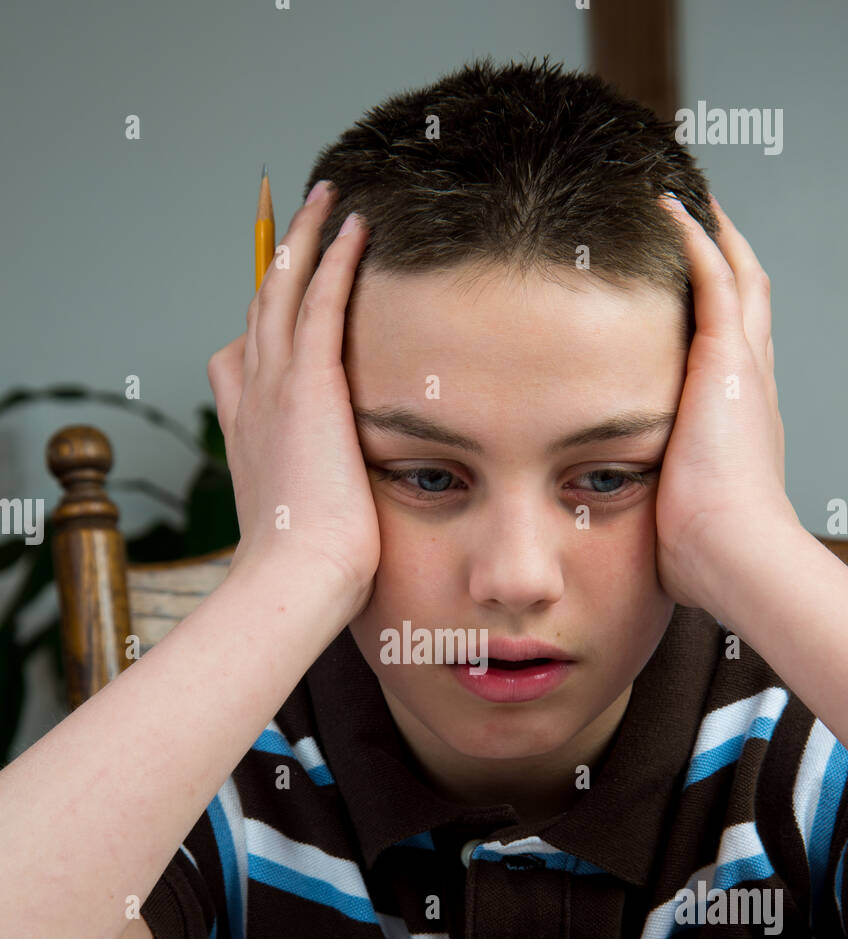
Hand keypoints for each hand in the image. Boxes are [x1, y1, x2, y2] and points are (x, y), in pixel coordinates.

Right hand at [207, 186, 380, 614]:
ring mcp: (273, 389)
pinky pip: (321, 302)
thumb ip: (317, 495)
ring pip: (283, 291)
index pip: (243, 358)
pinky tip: (354, 225)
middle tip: (302, 219)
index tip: (280, 293)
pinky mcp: (308, 386)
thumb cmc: (309, 570)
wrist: (296, 580)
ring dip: (304, 239)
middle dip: (280, 261)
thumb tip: (339, 500)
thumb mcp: (304, 524)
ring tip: (327, 200)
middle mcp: (250, 400)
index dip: (262, 320)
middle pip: (261, 310)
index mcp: (247, 432)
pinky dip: (333, 258)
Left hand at [653, 193, 799, 610]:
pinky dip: (697, 239)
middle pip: (747, 300)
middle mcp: (751, 385)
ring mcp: (743, 369)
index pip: (733, 347)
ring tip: (684, 194)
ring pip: (737, 278)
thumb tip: (605, 513)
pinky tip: (673, 206)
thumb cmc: (700, 551)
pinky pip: (715, 279)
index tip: (691, 285)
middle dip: (724, 256)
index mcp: (739, 420)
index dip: (718, 311)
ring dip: (712, 233)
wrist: (732, 553)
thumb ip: (650, 495)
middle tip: (698, 216)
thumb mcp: (673, 510)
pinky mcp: (726, 361)